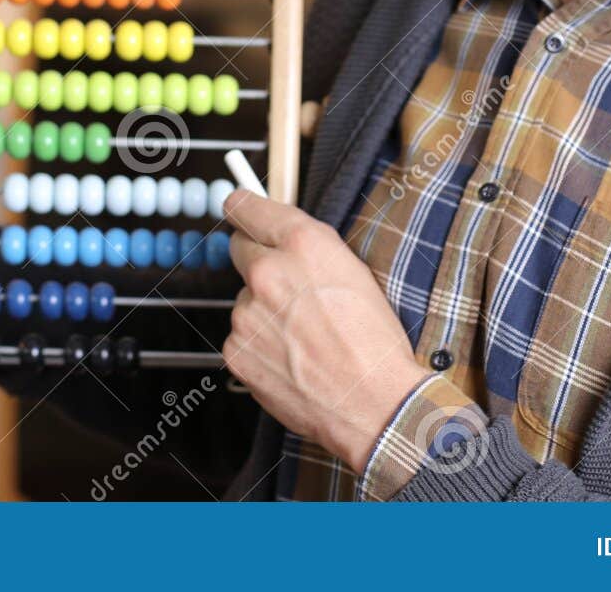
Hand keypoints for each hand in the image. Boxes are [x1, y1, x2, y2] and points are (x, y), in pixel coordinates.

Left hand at [223, 189, 428, 472]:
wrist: (372, 403)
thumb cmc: (374, 342)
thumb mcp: (354, 272)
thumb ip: (311, 249)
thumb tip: (285, 239)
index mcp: (303, 243)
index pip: (248, 207)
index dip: (243, 207)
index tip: (237, 206)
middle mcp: (268, 271)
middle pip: (238, 248)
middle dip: (257, 260)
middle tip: (285, 285)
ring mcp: (247, 312)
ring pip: (244, 298)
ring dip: (263, 310)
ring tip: (302, 336)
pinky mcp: (236, 349)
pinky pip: (241, 335)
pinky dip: (259, 344)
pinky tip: (291, 358)